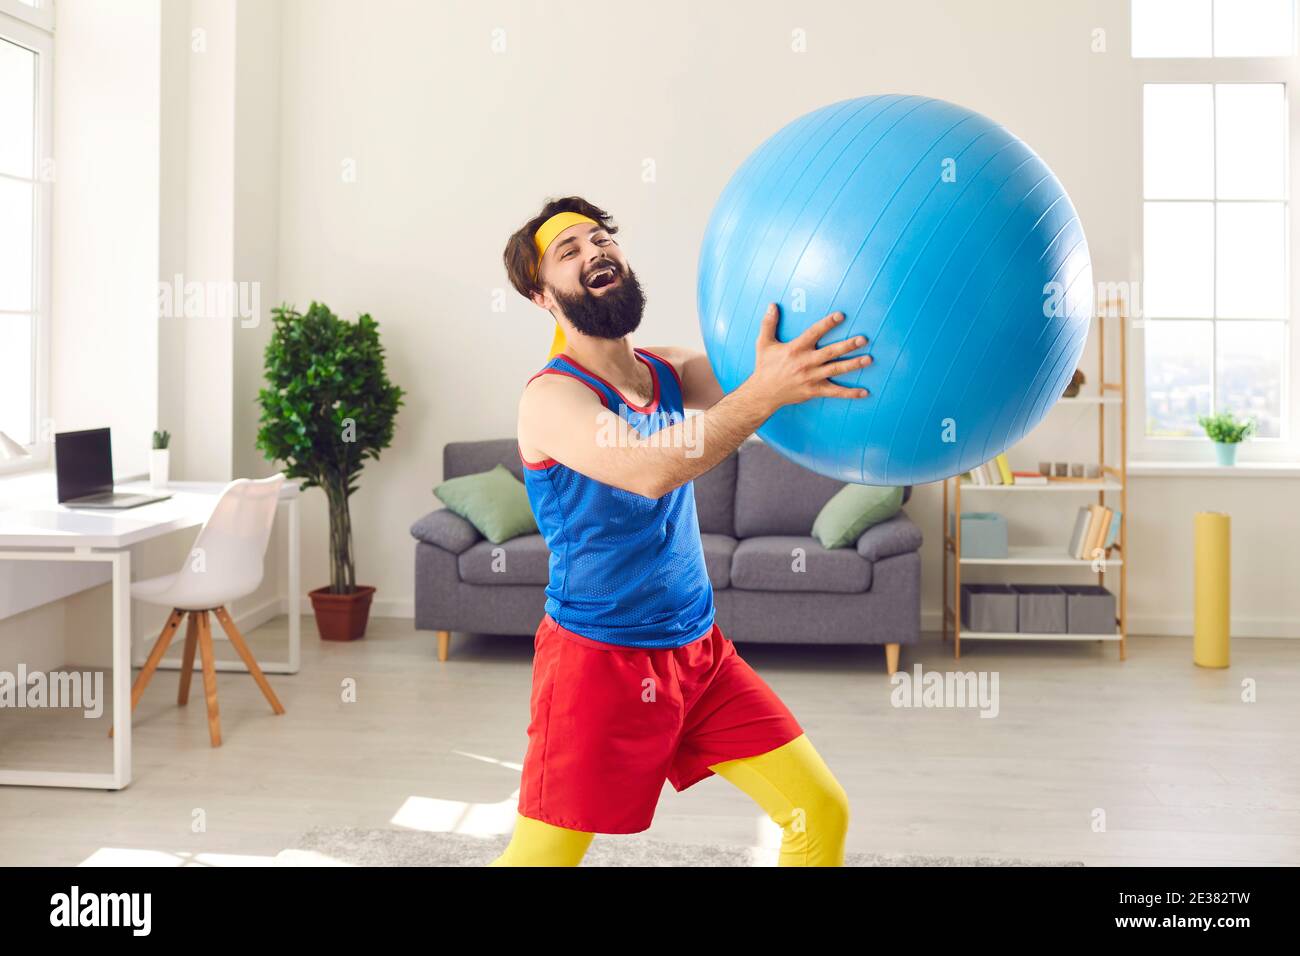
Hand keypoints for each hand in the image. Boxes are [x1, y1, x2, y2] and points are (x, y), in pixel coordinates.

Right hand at [748, 302, 871, 410]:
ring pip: (836, 370)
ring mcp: (811, 378)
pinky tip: (864, 392)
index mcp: (795, 349)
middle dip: (848, 345)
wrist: (763, 394)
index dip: (827, 324)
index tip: (841, 315)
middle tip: (863, 339)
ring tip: (869, 359)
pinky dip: (850, 393)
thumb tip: (772, 305)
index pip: (814, 333)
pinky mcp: (814, 390)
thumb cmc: (764, 367)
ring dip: (853, 364)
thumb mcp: (763, 344)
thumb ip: (768, 324)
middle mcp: (805, 363)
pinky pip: (835, 392)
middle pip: (830, 352)